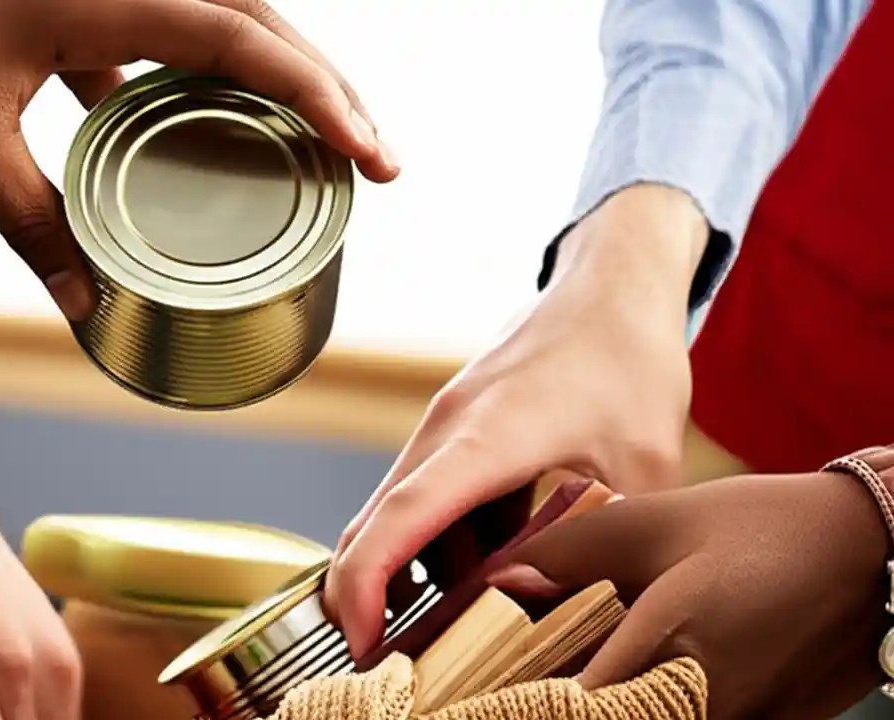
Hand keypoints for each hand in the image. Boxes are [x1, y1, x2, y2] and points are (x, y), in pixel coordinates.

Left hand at [0, 0, 398, 319]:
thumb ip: (31, 221)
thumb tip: (86, 308)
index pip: (243, 43)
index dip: (322, 97)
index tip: (375, 155)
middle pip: (259, 23)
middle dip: (327, 89)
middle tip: (374, 160)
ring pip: (222, 23)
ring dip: (276, 81)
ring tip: (322, 146)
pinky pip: (169, 32)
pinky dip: (206, 79)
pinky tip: (210, 133)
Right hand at [323, 184, 707, 656]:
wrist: (612, 285)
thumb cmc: (628, 360)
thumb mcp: (645, 465)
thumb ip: (612, 543)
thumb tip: (598, 616)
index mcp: (486, 436)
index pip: (402, 515)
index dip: (367, 583)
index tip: (363, 640)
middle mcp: (446, 430)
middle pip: (376, 521)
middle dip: (367, 594)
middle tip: (392, 661)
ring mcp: (445, 426)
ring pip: (400, 512)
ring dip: (414, 570)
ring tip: (463, 622)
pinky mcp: (455, 428)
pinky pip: (429, 494)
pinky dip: (442, 540)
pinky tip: (492, 564)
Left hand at [489, 470, 891, 719]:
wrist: (866, 550)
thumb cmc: (760, 527)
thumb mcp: (657, 524)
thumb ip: (569, 554)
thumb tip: (496, 581)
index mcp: (667, 647)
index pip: (565, 705)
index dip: (511, 696)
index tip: (468, 684)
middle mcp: (699, 702)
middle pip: (596, 717)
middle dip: (544, 699)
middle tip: (504, 672)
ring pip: (634, 717)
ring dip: (592, 699)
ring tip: (552, 666)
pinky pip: (675, 719)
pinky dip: (638, 701)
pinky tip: (620, 671)